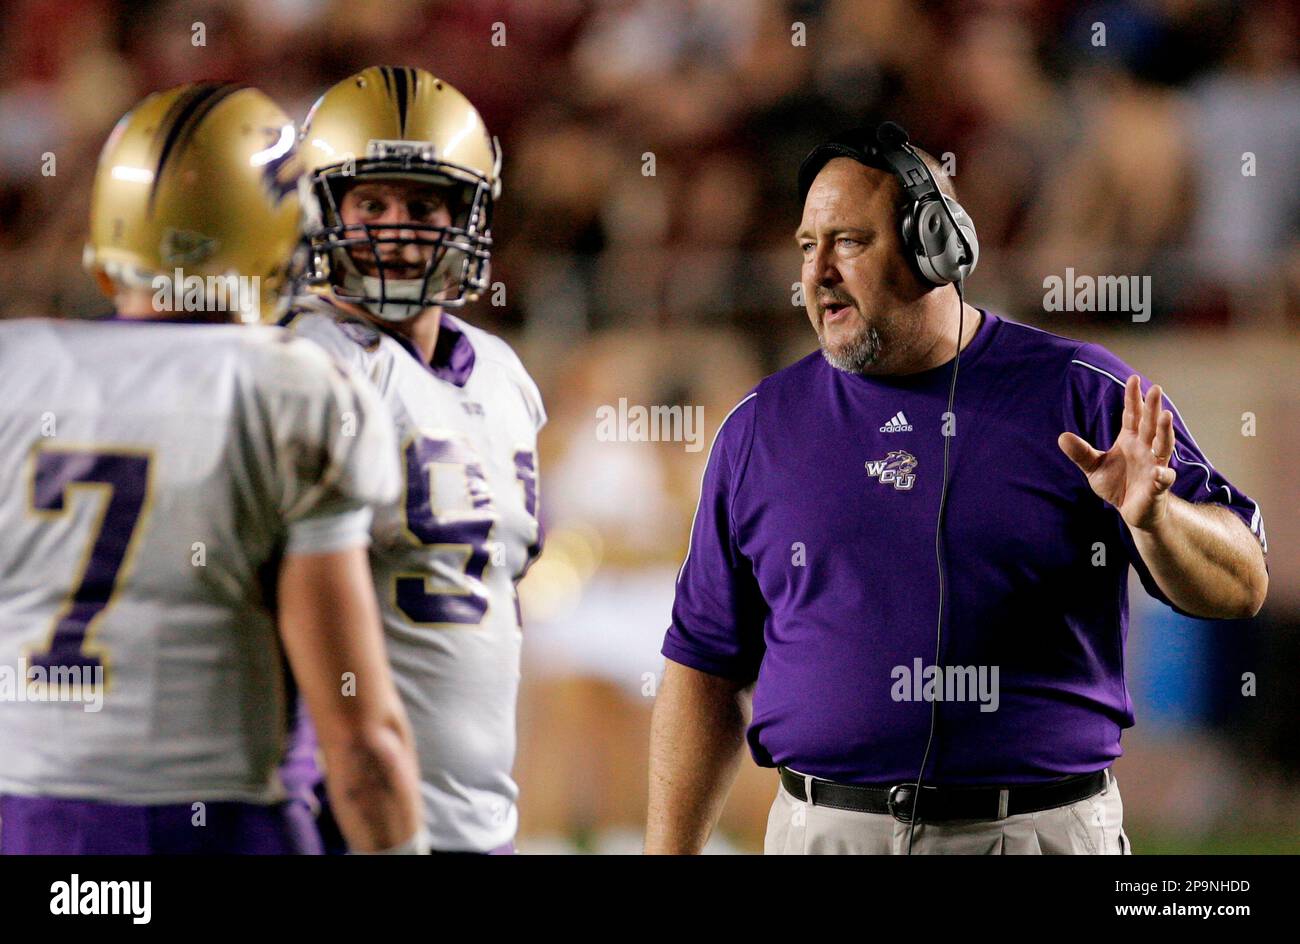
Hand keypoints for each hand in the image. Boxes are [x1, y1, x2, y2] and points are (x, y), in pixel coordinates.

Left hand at [1058, 374, 1176, 531]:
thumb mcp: (1094, 468)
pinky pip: (1162, 479)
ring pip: (1163, 445)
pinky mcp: (1158, 486)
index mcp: (1130, 440)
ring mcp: (1154, 465)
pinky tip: (1160, 472)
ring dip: (1165, 431)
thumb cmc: (1116, 484)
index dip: (1133, 398)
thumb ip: (1081, 453)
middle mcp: (1145, 448)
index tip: (1132, 378)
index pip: (1132, 415)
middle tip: (1155, 388)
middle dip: (1152, 407)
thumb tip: (1062, 436)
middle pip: (1149, 424)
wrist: (1131, 510)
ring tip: (1165, 416)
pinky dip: (1162, 475)